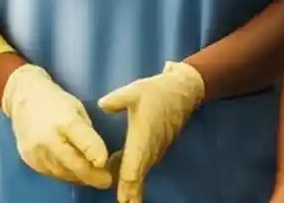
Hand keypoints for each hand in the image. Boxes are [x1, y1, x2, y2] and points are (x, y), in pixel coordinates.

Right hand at [2, 64, 111, 188]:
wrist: (24, 99)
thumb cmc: (57, 102)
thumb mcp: (78, 109)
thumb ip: (87, 134)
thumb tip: (98, 159)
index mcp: (66, 121)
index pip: (85, 143)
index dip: (98, 155)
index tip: (106, 163)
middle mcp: (49, 139)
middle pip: (75, 165)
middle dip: (93, 176)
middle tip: (106, 180)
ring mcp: (38, 152)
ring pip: (64, 173)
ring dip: (80, 177)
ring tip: (92, 175)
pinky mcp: (30, 160)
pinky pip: (52, 173)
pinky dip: (66, 174)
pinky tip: (73, 170)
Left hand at [98, 61, 204, 202]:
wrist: (181, 92)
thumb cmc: (157, 93)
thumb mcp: (135, 91)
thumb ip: (117, 99)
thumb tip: (102, 104)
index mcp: (142, 139)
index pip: (134, 169)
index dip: (127, 185)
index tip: (123, 200)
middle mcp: (149, 150)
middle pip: (137, 177)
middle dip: (130, 193)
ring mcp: (153, 150)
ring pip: (139, 172)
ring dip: (131, 186)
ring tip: (124, 200)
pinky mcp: (154, 147)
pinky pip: (141, 164)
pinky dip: (132, 173)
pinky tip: (119, 174)